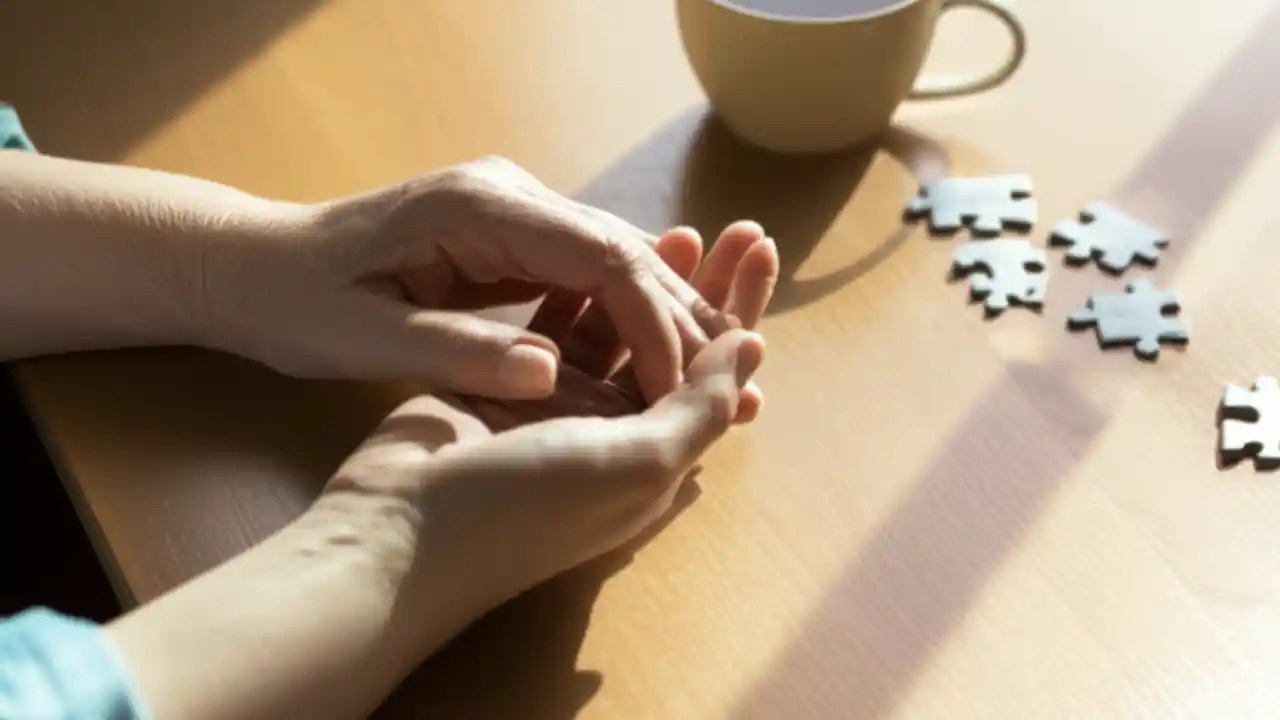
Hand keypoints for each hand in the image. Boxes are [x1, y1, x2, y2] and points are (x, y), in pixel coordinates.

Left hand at [200, 156, 732, 401]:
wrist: (253, 265)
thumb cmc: (297, 302)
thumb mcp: (364, 337)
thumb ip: (459, 350)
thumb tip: (553, 373)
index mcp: (480, 208)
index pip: (601, 257)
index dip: (654, 323)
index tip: (682, 387)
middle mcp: (510, 195)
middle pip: (624, 250)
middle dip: (681, 318)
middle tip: (732, 383)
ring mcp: (513, 211)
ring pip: (615, 261)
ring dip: (666, 317)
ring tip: (717, 373)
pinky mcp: (508, 238)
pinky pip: (588, 276)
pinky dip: (629, 316)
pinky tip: (659, 356)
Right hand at [324, 224, 776, 644]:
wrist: (403, 523)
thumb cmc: (530, 502)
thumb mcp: (637, 465)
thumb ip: (699, 406)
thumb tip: (752, 346)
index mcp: (656, 460)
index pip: (715, 379)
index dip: (739, 315)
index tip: (762, 251)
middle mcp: (618, 433)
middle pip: (678, 350)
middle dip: (710, 290)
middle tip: (739, 229)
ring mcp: (564, 407)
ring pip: (623, 333)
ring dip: (653, 284)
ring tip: (686, 228)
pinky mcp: (514, 382)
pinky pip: (562, 327)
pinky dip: (586, 291)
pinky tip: (606, 246)